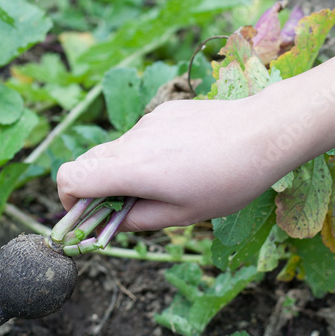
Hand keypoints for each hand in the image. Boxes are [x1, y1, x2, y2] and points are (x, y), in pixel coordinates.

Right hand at [56, 93, 283, 230]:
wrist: (265, 132)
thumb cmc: (229, 179)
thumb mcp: (184, 214)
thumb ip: (140, 220)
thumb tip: (115, 223)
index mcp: (131, 170)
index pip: (70, 178)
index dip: (68, 201)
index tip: (88, 216)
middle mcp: (132, 141)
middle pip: (88, 162)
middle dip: (95, 189)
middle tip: (124, 209)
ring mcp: (149, 122)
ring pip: (118, 150)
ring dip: (125, 172)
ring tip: (167, 186)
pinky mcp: (166, 112)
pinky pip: (143, 136)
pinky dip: (148, 153)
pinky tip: (187, 162)